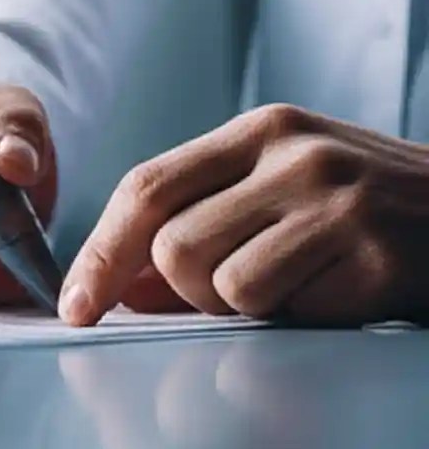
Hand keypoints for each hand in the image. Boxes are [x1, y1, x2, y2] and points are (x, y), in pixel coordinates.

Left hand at [61, 103, 428, 325]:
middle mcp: (292, 152)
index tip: (76, 304)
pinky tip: (335, 290)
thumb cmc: (368, 211)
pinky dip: (293, 317)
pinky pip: (281, 308)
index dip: (100, 251)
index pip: (145, 187)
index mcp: (260, 131)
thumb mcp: (280, 196)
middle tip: (236, 289)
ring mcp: (335, 198)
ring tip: (295, 283)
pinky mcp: (373, 250)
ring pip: (220, 282)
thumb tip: (119, 284)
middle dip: (186, 290)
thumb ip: (199, 229)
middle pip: (172, 244)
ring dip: (241, 307)